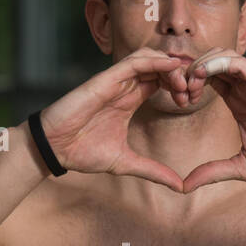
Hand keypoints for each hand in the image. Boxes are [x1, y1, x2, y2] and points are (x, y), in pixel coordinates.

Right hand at [37, 49, 188, 191]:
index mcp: (130, 100)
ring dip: (170, 66)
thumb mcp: (126, 162)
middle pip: (159, 66)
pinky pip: (134, 61)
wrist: (54, 149)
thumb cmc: (82, 152)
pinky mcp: (105, 79)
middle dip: (179, 74)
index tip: (189, 102)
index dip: (179, 87)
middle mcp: (123, 86)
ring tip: (182, 83)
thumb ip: (154, 171)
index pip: (161, 81)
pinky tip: (170, 68)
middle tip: (191, 92)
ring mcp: (115, 81)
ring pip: (149, 58)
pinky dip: (155, 61)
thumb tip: (181, 187)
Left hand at [178, 48, 245, 192]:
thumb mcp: (240, 167)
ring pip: (219, 54)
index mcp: (236, 101)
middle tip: (178, 92)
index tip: (177, 102)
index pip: (205, 78)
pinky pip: (235, 60)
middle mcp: (243, 88)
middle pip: (207, 61)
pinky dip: (214, 63)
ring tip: (190, 86)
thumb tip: (185, 187)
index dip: (187, 84)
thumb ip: (212, 172)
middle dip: (187, 71)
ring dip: (199, 65)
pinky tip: (202, 79)